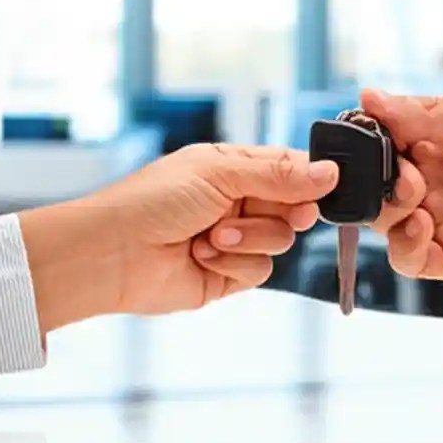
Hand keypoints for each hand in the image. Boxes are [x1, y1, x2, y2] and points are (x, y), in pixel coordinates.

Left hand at [17, 144, 337, 332]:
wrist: (113, 253)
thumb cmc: (153, 200)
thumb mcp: (219, 173)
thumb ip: (278, 175)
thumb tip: (330, 173)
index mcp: (232, 167)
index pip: (288, 167)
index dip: (309, 177)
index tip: (326, 185)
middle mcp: (237, 201)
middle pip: (293, 206)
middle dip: (288, 211)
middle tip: (292, 213)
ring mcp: (234, 239)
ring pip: (280, 241)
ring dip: (249, 239)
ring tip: (212, 236)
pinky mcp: (227, 275)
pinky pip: (260, 271)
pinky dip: (234, 264)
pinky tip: (202, 256)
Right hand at [361, 89, 442, 296]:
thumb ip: (431, 113)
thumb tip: (370, 97)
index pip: (386, 137)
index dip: (370, 139)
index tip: (364, 136)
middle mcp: (438, 179)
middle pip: (379, 183)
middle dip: (379, 179)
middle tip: (408, 175)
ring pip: (387, 222)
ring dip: (389, 210)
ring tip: (418, 199)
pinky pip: (410, 260)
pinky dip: (403, 246)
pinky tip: (422, 228)